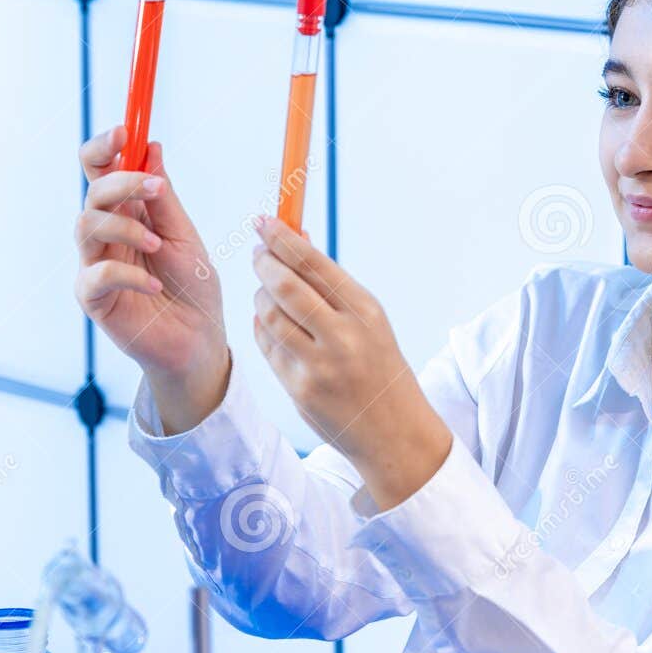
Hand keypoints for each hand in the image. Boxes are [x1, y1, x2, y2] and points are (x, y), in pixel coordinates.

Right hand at [75, 127, 227, 430]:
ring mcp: (95, 264)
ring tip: (158, 245)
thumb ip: (164, 197)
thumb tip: (152, 147)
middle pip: (93, 192)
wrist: (199, 339)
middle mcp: (107, 234)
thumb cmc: (193, 288)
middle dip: (122, 183)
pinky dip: (128, 275)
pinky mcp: (93, 297)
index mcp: (128, 212)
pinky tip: (155, 286)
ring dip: (125, 229)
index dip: (104, 147)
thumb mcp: (185, 235)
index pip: (101, 169)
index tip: (124, 131)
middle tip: (155, 190)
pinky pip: (96, 274)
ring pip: (87, 226)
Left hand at [250, 215, 451, 510]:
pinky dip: (262, 328)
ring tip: (266, 292)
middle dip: (264, 263)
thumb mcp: (369, 320)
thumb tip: (296, 238)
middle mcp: (344, 337)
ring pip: (269, 315)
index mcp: (365, 311)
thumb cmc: (379, 365)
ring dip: (260, 297)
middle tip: (257, 254)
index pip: (313, 263)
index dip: (281, 237)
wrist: (394, 431)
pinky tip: (270, 324)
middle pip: (285, 286)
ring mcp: (320, 366)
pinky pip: (267, 347)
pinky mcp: (300, 390)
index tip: (262, 221)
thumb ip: (331, 284)